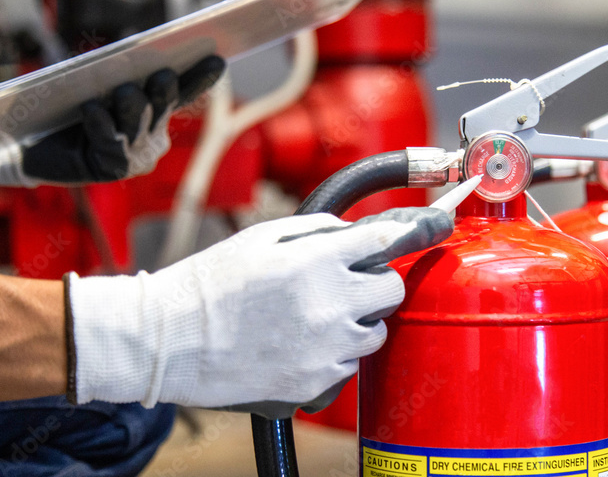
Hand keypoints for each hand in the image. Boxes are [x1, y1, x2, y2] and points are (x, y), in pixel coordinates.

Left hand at [0, 55, 225, 190]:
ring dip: (132, 107)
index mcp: (155, 118)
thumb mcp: (97, 92)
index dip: (199, 78)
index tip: (218, 58)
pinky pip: (110, 142)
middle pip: (161, 108)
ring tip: (124, 90)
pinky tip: (91, 108)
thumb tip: (131, 60)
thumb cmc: (65, 116)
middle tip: (162, 75)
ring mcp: (136, 158)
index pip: (183, 94)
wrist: (31, 149)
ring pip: (138, 125)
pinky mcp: (112, 169)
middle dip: (163, 92)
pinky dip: (100, 123)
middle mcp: (152, 139)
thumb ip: (119, 82)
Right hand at [66, 207, 453, 414]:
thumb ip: (320, 230)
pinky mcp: (317, 382)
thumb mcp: (264, 236)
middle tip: (348, 283)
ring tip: (318, 316)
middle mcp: (329, 302)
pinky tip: (303, 344)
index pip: (388, 240)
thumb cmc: (211, 284)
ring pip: (377, 330)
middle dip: (377, 281)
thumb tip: (361, 230)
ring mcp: (326, 347)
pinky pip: (351, 364)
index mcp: (316, 259)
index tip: (438, 224)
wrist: (169, 342)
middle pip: (393, 287)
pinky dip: (338, 353)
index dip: (416, 230)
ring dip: (360, 320)